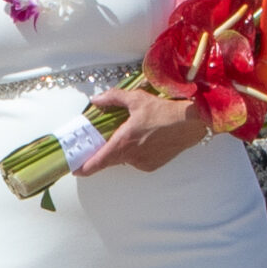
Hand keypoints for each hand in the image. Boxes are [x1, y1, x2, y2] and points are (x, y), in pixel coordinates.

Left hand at [76, 86, 214, 175]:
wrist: (191, 123)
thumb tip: (96, 100)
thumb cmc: (164, 110)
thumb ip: (113, 98)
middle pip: (109, 161)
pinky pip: (137, 161)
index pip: (98, 161)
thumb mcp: (136, 99)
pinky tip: (144, 139)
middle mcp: (131, 157)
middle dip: (101, 155)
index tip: (75, 169)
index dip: (85, 167)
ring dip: (121, 151)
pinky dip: (135, 153)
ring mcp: (143, 163)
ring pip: (124, 159)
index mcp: (124, 142)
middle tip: (95, 147)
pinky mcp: (153, 166)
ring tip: (129, 135)